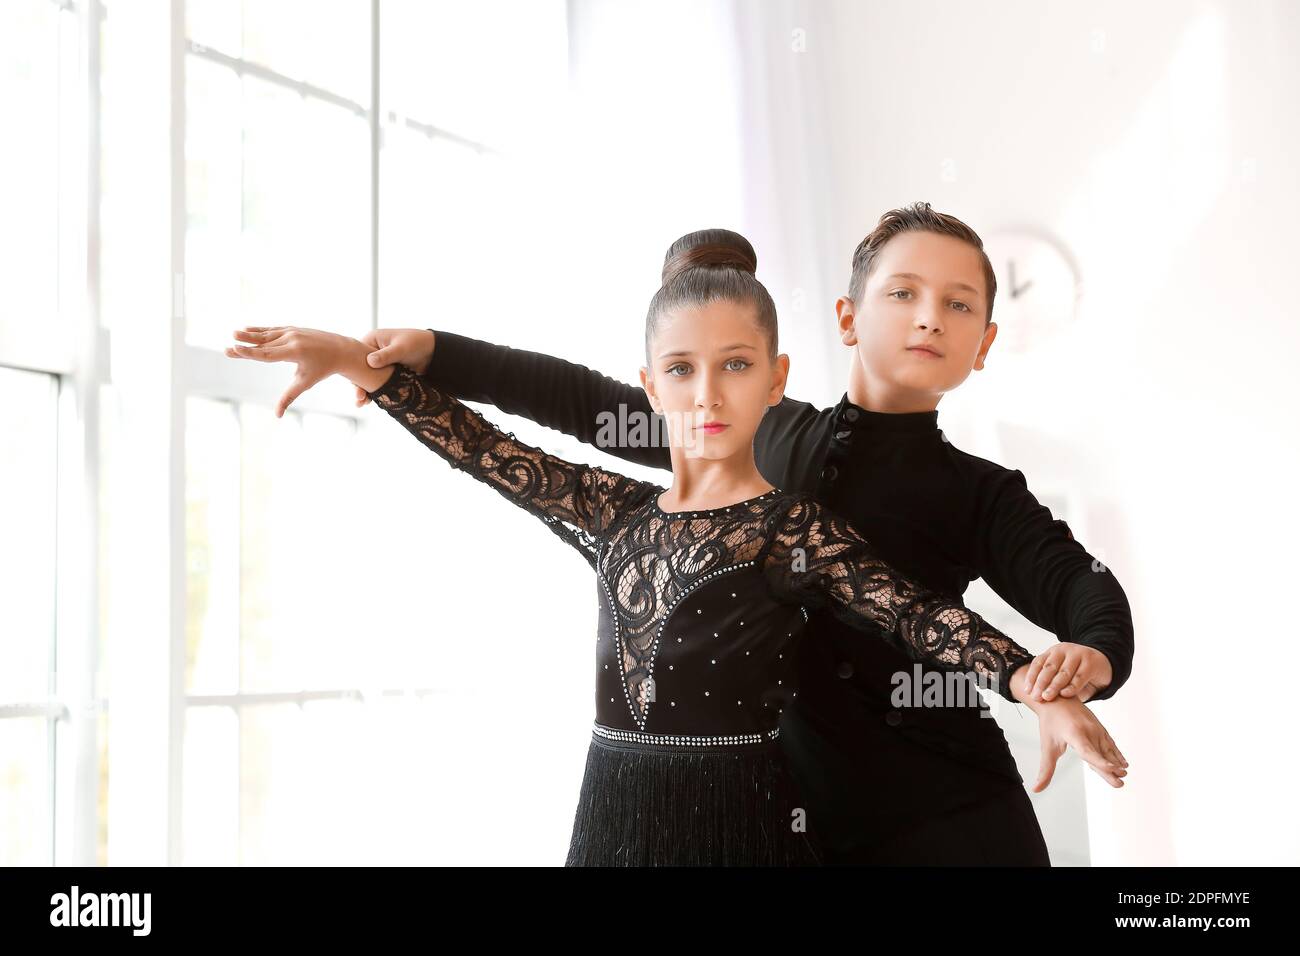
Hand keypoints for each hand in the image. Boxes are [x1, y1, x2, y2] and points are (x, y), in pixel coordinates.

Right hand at [224, 325, 355, 417]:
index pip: (267, 354)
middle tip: (227, 348)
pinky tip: (246, 330)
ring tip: (233, 335)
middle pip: (263, 344)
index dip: (249, 353)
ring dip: (249, 335)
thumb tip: (278, 415)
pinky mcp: (293, 328)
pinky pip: (272, 330)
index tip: (234, 349)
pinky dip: (259, 330)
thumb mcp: (305, 382)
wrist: (340, 349)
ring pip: (266, 334)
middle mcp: (292, 339)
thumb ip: (289, 396)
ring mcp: (292, 332)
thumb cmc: (322, 369)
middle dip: (245, 345)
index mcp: (294, 352)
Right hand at [353, 328, 435, 406]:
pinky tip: (372, 401)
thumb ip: (387, 355)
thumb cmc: (418, 343)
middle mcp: (372, 351)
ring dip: (365, 390)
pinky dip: (375, 391)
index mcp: (372, 340)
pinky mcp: (386, 372)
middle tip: (359, 398)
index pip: (356, 357)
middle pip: (360, 369)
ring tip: (362, 403)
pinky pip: (377, 382)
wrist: (434, 351)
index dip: (354, 371)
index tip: (356, 385)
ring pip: (368, 378)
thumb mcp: (402, 348)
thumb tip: (370, 362)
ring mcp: (379, 363)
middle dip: (359, 384)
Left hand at [1021, 642, 1111, 702]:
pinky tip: (1065, 694)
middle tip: (1036, 696)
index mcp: (1053, 652)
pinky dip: (1071, 686)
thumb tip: (1034, 697)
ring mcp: (1077, 654)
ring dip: (1054, 686)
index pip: (1038, 663)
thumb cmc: (1078, 672)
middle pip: (1049, 667)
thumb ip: (1051, 681)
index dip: (1031, 677)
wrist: (1103, 664)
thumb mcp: (1062, 674)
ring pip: (1063, 672)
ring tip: (1047, 697)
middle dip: (1041, 683)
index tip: (1026, 691)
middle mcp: (1063, 650)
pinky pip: (1079, 676)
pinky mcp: (1090, 662)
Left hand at [1029, 695, 1128, 791]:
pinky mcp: (1100, 728)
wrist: (1056, 698)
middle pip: (1100, 754)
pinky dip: (1116, 754)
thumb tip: (1036, 789)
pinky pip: (1110, 743)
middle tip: (1120, 784)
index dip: (1100, 762)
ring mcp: (1096, 729)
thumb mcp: (1047, 747)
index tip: (1113, 770)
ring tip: (1124, 775)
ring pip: (1107, 750)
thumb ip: (1046, 770)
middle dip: (1111, 769)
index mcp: (1074, 734)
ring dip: (1116, 763)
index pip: (1088, 751)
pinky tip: (1123, 764)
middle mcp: (1088, 731)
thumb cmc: (1050, 724)